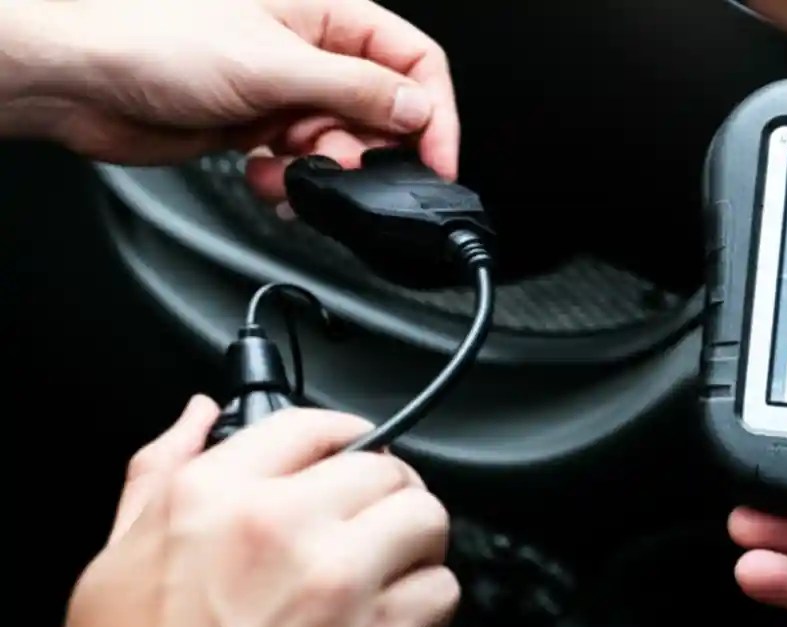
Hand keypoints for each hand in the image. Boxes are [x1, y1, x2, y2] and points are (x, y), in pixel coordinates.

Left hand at [3, 0, 456, 201]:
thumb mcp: (274, 64)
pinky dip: (292, 184)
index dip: (433, 112)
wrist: (83, 81)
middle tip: (346, 169)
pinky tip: (265, 177)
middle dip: (370, 151)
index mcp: (324, 14)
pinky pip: (304, 166)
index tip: (436, 160)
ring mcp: (288, 92)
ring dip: (325, 173)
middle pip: (383, 110)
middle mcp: (311, 52)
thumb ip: (356, 89)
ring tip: (289, 172)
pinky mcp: (262, 129)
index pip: (411, 60)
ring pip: (343, 146)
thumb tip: (418, 109)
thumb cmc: (154, 41)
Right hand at [56, 398, 458, 626]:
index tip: (350, 451)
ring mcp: (333, 579)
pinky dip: (429, 601)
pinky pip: (441, 588)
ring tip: (392, 562)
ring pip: (424, 516)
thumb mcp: (114, 564)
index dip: (339, 436)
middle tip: (372, 520)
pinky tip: (396, 616)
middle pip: (381, 468)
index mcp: (209, 496)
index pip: (307, 424)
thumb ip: (158, 473)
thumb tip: (197, 415)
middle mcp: (276, 524)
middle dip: (383, 492)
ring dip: (416, 539)